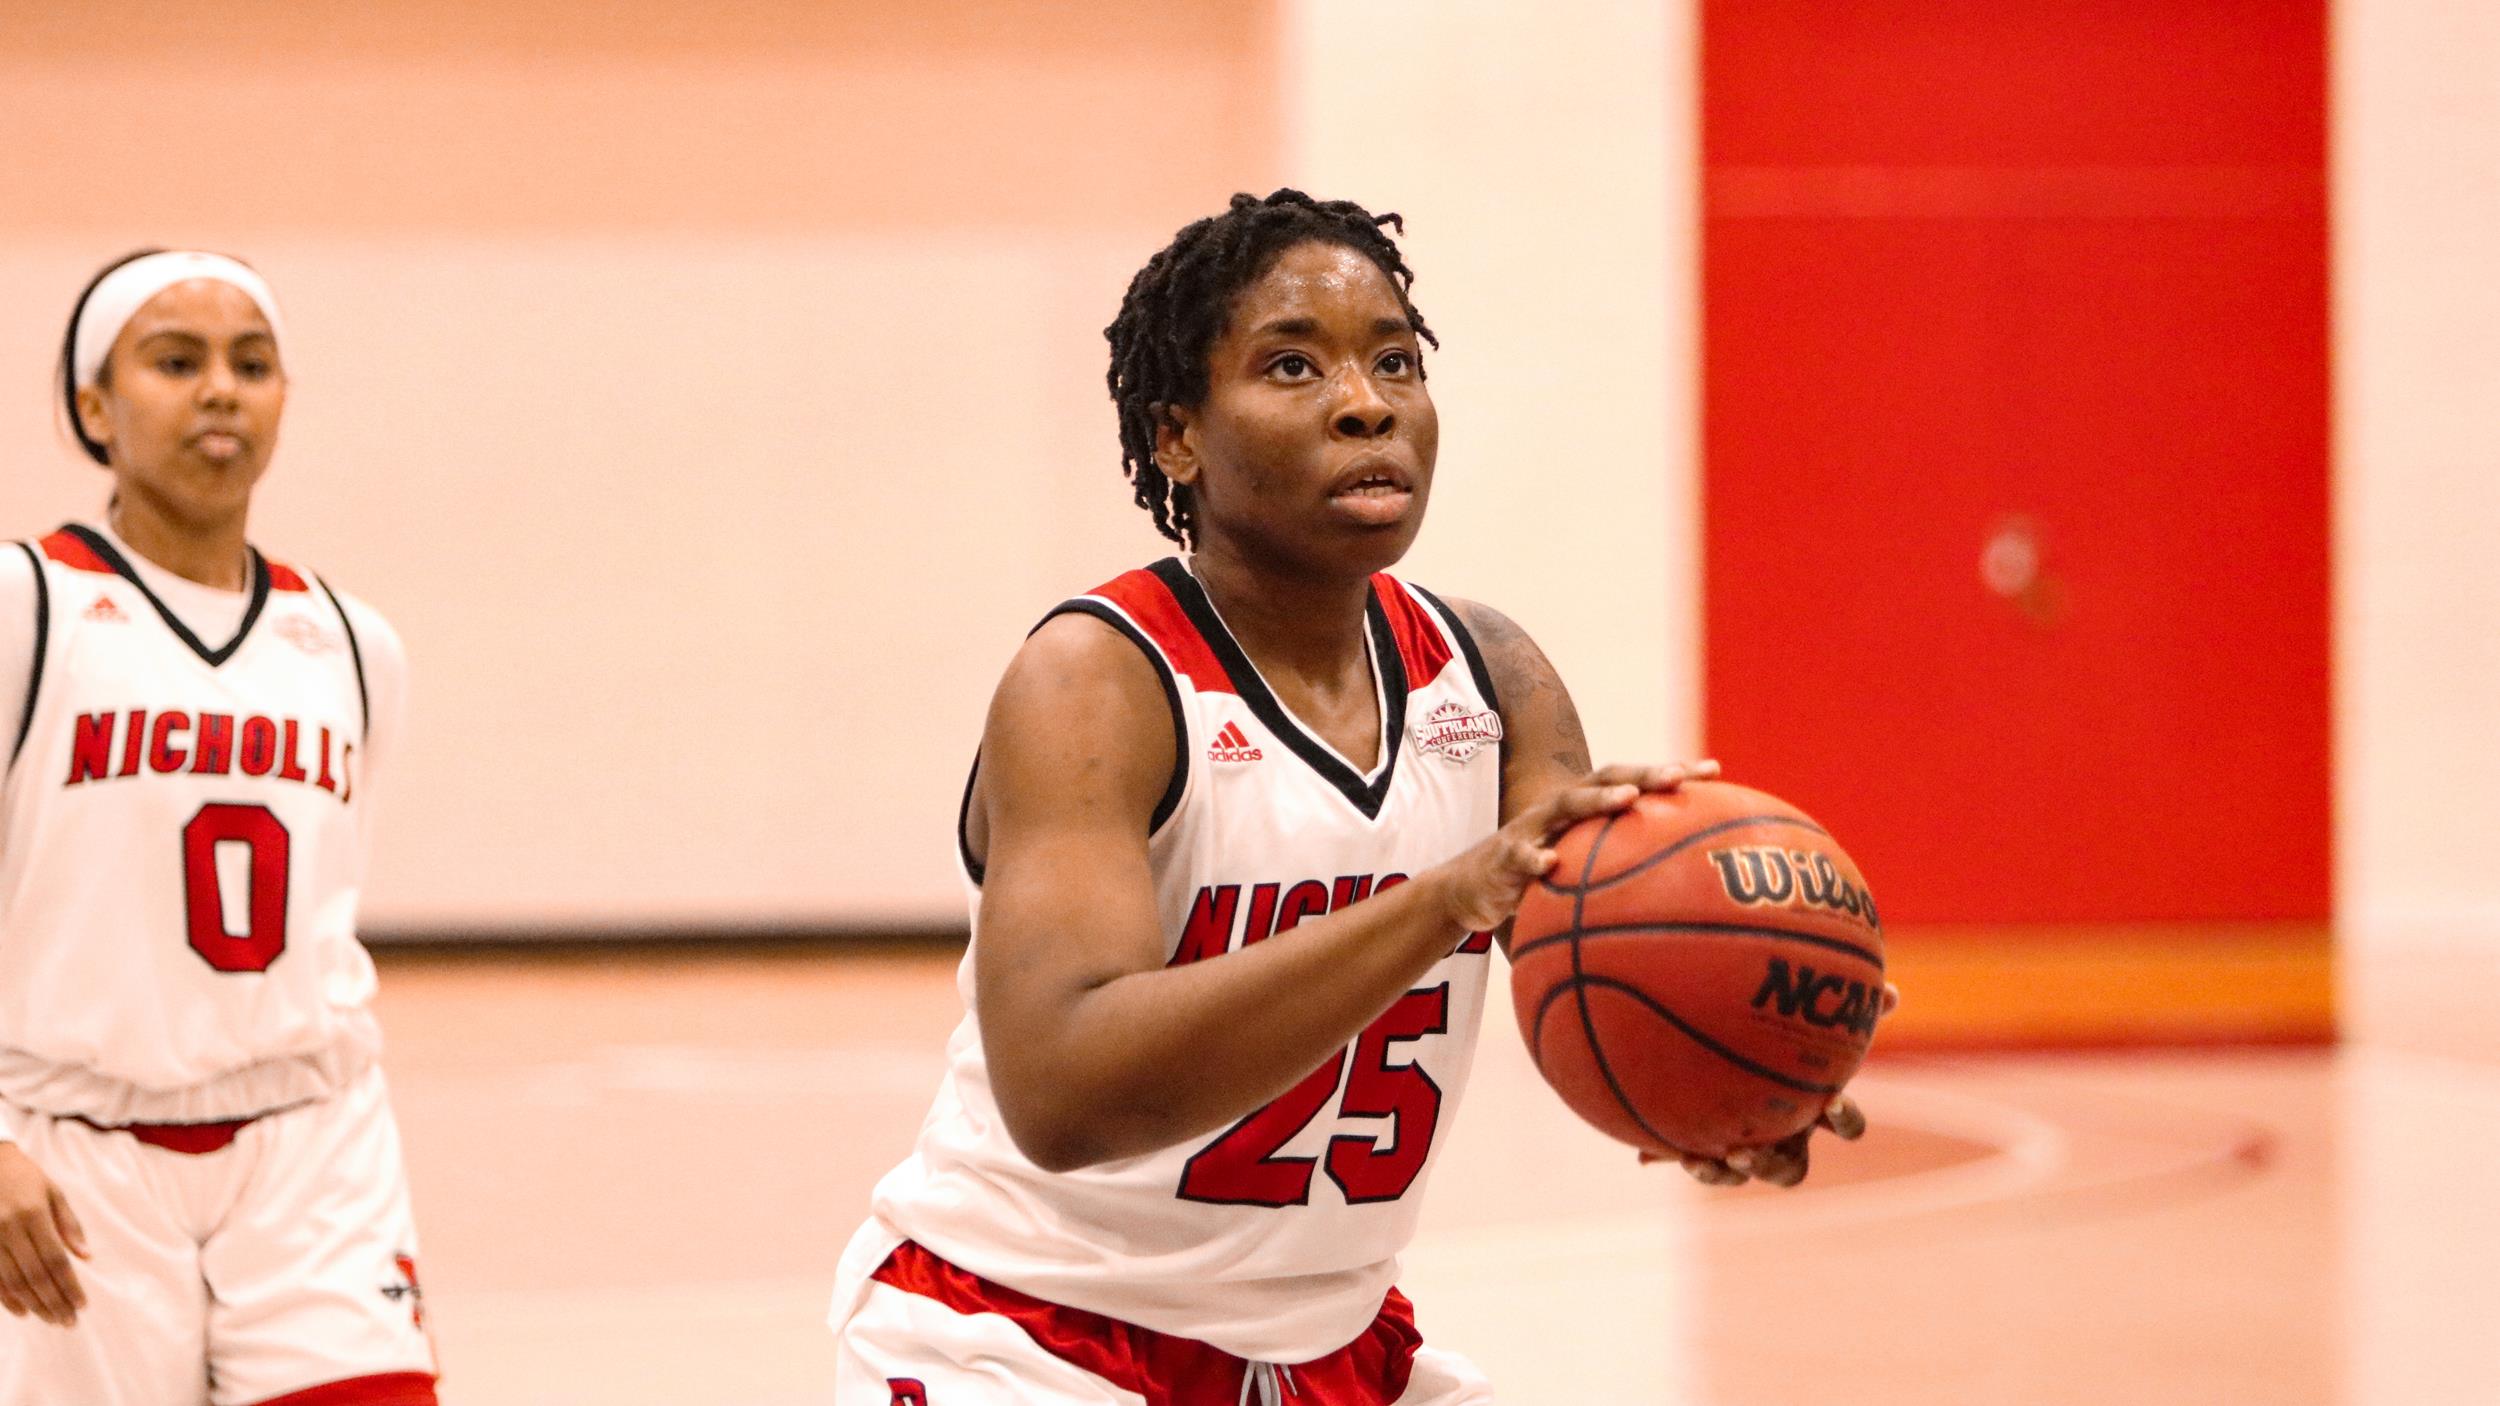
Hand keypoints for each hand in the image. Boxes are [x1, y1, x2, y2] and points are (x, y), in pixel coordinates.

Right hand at [0, 1143, 88, 1326]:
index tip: (81, 1305)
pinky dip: (7, 1299)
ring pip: (12, 1282)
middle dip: (54, 1302)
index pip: (55, 1260)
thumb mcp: (52, 1192)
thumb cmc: (23, 1177)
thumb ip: (69, 1224)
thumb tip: (86, 1257)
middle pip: (35, 1276)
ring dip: (34, 1304)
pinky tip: (22, 1312)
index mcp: (33, 1215)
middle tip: (69, 1322)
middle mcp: (9, 1229)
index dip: (69, 1286)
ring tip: (52, 1320)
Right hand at [1432, 760, 1720, 932]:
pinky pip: (1520, 856)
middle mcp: (1560, 810)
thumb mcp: (1579, 871)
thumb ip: (1619, 870)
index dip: (1672, 773)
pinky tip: (1550, 865)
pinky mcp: (1504, 858)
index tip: (1715, 770)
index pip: (1634, 781)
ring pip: (1565, 805)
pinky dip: (1535, 858)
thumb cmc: (1536, 879)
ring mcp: (1531, 828)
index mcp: (1584, 811)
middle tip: (1678, 775)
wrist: (1468, 891)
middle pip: (1605, 779)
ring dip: (1597, 799)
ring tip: (1628, 799)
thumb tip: (1681, 893)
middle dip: (1643, 774)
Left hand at [1646, 982, 1900, 1187]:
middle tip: (1752, 1150)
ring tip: (1708, 1157)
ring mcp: (1744, 1142)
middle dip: (1774, 1165)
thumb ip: (1840, 1003)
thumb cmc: (1771, 1022)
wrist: (1708, 1034)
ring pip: (1742, 1174)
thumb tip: (1898, 992)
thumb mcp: (1799, 1012)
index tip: (1833, 1102)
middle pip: (1790, 1169)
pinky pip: (1698, 1162)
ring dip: (1727, 1172)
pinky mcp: (1705, 1141)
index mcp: (1812, 1106)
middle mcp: (1782, 1133)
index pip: (1845, 1124)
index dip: (1845, 1120)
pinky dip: (1682, 1159)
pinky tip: (1652, 1155)